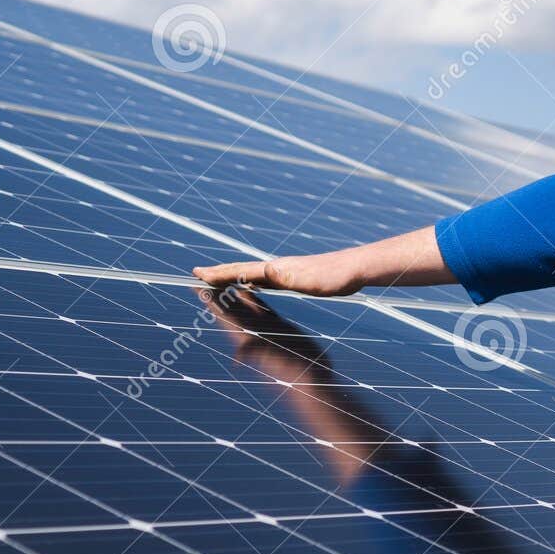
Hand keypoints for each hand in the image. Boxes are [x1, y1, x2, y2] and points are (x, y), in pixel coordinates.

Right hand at [192, 247, 368, 296]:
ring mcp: (287, 271)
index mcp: (276, 269)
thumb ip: (286, 277)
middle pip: (242, 270)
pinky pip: (266, 280)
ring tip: (218, 280)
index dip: (218, 274)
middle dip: (219, 273)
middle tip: (198, 274)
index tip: (197, 273)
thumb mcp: (309, 280)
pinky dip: (253, 282)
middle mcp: (278, 267)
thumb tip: (263, 271)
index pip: (240, 271)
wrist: (357, 268)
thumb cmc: (335, 276)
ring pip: (252, 274)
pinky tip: (255, 286)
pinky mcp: (297, 276)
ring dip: (233, 277)